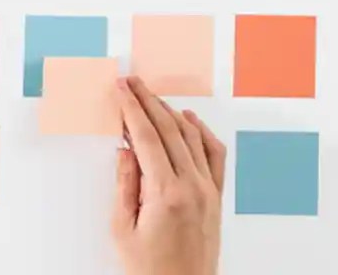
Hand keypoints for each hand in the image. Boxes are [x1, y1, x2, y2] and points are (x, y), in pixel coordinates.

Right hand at [112, 77, 225, 274]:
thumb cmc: (151, 270)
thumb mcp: (123, 229)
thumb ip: (125, 184)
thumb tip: (126, 150)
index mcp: (166, 193)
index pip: (146, 137)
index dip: (131, 108)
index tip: (122, 89)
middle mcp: (192, 187)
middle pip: (169, 129)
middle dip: (148, 101)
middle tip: (132, 82)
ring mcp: (208, 190)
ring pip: (191, 136)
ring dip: (170, 111)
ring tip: (151, 96)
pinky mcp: (216, 197)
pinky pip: (213, 154)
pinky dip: (201, 132)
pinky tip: (188, 120)